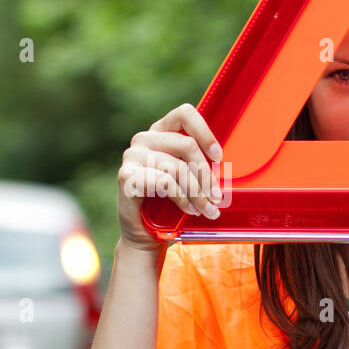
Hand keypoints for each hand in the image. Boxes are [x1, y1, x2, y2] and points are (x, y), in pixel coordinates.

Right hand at [117, 103, 223, 252]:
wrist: (145, 234)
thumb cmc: (169, 204)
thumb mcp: (188, 178)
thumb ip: (199, 163)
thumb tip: (222, 161)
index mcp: (160, 132)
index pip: (184, 114)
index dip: (205, 134)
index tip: (218, 158)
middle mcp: (144, 139)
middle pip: (186, 145)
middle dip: (206, 175)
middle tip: (216, 197)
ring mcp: (132, 156)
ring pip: (177, 167)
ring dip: (197, 193)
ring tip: (205, 209)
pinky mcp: (126, 176)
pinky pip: (164, 182)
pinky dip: (181, 198)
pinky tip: (188, 209)